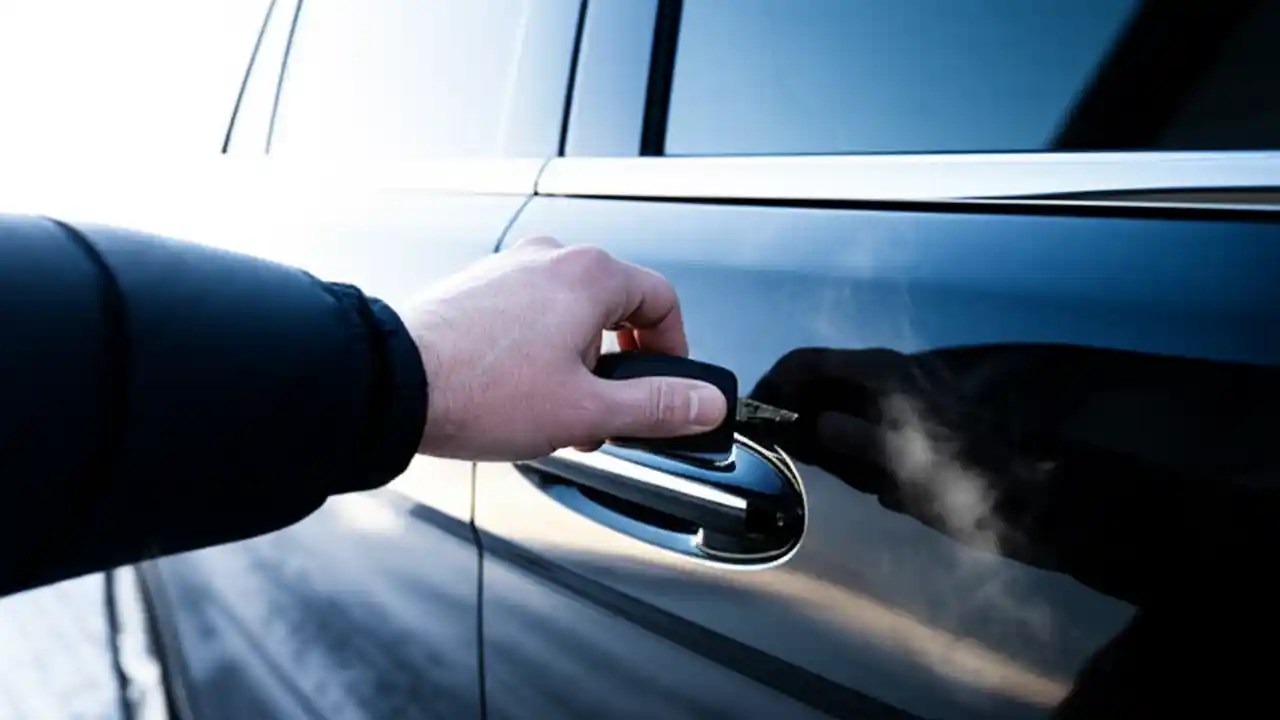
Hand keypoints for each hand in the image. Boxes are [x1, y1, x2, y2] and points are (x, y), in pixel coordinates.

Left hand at [399, 236, 726, 460]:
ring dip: (580, 364)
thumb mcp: (587, 412)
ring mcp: (509, 270)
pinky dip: (541, 352)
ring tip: (559, 412)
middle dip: (620, 366)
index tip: (667, 385)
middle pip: (616, 306)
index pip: (663, 300)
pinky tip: (521, 396)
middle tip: (609, 412)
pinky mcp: (477, 289)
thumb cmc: (478, 392)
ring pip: (571, 313)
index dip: (675, 349)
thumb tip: (704, 404)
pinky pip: (530, 315)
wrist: (392, 387)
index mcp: (589, 275)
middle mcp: (549, 259)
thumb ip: (657, 407)